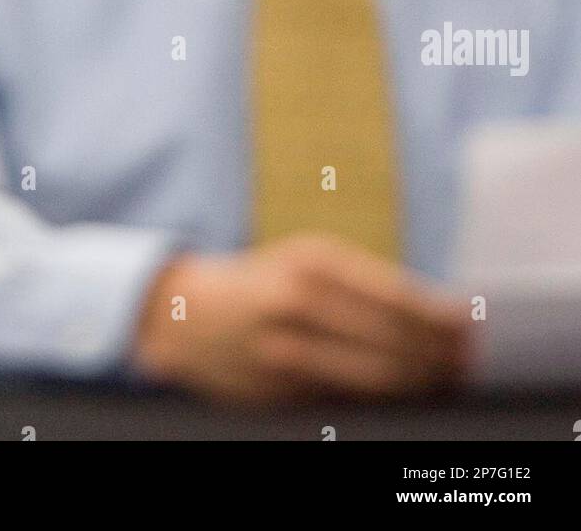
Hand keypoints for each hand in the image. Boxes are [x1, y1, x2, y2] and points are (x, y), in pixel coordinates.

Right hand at [132, 232, 469, 406]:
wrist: (188, 314)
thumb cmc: (267, 281)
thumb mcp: (308, 261)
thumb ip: (365, 283)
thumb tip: (440, 315)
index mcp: (313, 260)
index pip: (395, 295)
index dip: (439, 317)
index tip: (470, 327)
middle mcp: (300, 302)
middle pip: (390, 339)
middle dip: (437, 354)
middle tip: (468, 362)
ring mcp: (287, 350)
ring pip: (373, 377)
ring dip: (417, 381)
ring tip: (444, 380)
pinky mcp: (281, 391)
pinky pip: (346, 397)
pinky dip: (382, 398)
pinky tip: (403, 394)